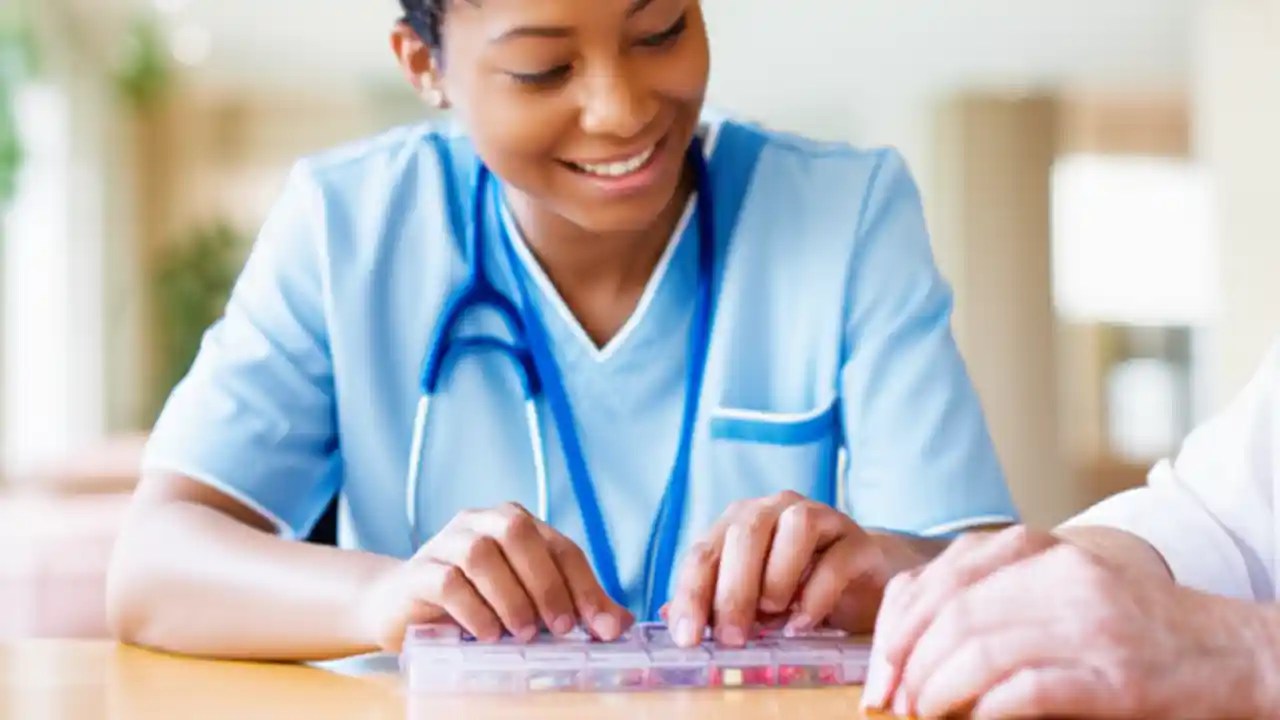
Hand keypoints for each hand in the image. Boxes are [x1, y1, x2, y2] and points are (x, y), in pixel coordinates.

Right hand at [357, 502, 631, 651]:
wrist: (400, 605)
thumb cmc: (474, 600)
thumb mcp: (526, 601)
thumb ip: (571, 606)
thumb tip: (620, 625)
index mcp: (516, 524)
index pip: (560, 546)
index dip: (585, 586)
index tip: (600, 627)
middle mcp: (481, 523)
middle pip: (519, 534)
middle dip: (547, 583)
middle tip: (560, 628)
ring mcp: (446, 542)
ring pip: (482, 555)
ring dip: (510, 597)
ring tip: (522, 633)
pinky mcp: (418, 571)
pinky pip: (448, 581)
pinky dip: (474, 609)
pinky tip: (488, 634)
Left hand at [666, 490, 898, 647]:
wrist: (862, 581)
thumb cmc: (796, 588)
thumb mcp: (750, 600)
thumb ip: (714, 604)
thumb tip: (670, 620)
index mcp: (739, 523)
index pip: (704, 552)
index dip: (692, 594)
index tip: (687, 638)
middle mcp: (775, 511)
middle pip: (745, 534)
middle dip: (733, 590)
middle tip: (732, 638)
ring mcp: (821, 518)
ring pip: (794, 527)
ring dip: (777, 577)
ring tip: (773, 617)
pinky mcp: (858, 542)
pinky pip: (836, 559)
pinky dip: (815, 594)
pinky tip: (802, 624)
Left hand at [864, 526, 1265, 718]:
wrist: (1228, 652)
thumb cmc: (1130, 627)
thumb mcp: (1058, 590)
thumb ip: (994, 599)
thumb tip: (910, 643)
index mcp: (1040, 551)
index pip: (938, 580)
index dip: (895, 628)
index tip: (880, 671)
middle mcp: (1060, 578)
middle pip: (949, 615)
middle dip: (905, 664)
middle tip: (890, 701)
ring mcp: (1088, 625)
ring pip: (976, 651)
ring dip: (934, 691)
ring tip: (922, 714)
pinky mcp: (1112, 677)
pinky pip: (1024, 691)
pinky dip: (983, 710)